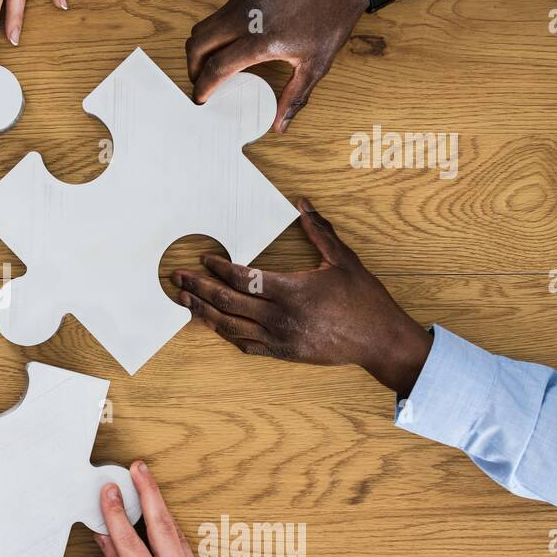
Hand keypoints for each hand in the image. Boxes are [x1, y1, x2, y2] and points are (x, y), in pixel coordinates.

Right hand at [95, 461, 224, 556]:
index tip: (109, 491)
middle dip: (149, 492)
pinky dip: (170, 536)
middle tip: (138, 469)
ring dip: (160, 510)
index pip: (130, 541)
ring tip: (145, 487)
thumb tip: (105, 536)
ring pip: (176, 536)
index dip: (116, 512)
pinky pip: (185, 552)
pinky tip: (158, 524)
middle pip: (162, 525)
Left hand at [173, 197, 432, 396]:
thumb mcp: (344, 259)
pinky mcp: (281, 353)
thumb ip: (319, 231)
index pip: (244, 278)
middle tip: (177, 279)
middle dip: (199, 289)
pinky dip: (224, 333)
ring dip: (203, 313)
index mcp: (292, 291)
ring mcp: (279, 338)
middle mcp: (280, 317)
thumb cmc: (364, 299)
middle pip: (228, 302)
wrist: (379, 341)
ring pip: (230, 326)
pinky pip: (244, 344)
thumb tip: (302, 203)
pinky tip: (212, 323)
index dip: (219, 269)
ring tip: (184, 301)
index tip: (203, 260)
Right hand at [185, 0, 407, 131]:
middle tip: (202, 83)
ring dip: (200, 50)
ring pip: (201, 29)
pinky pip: (215, 17)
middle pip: (197, 45)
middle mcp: (244, 19)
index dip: (203, 87)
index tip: (201, 100)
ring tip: (210, 66)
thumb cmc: (329, 21)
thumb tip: (279, 125)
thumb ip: (293, 98)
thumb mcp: (315, 66)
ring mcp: (241, 3)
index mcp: (261, 40)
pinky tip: (226, 46)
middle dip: (193, 69)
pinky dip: (211, 35)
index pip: (217, 67)